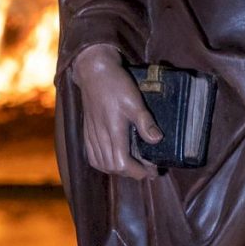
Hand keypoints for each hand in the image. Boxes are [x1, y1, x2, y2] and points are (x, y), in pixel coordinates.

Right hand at [72, 44, 161, 179]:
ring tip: (133, 166)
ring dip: (118, 170)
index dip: (138, 172)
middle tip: (147, 169)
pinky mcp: (87, 132)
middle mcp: (100, 137)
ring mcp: (91, 135)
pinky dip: (104, 163)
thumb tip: (157, 140)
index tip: (151, 170)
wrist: (94, 72)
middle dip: (131, 173)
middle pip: (113, 168)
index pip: (122, 164)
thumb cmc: (116, 84)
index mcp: (113, 131)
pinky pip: (92, 156)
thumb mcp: (135, 101)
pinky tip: (113, 158)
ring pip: (102, 164)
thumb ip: (145, 122)